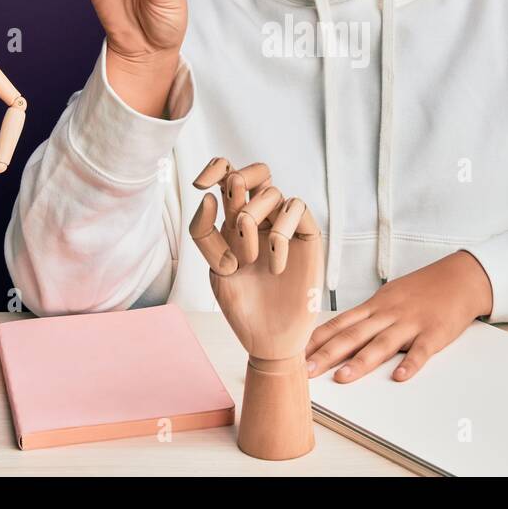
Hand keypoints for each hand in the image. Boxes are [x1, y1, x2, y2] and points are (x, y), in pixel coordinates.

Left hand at [188, 158, 324, 360]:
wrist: (270, 339)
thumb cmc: (242, 307)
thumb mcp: (216, 269)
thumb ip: (208, 234)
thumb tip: (210, 197)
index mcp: (234, 222)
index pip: (227, 179)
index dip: (215, 169)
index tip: (200, 184)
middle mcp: (261, 219)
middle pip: (254, 173)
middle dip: (239, 181)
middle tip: (231, 212)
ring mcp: (284, 226)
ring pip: (272, 192)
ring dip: (252, 219)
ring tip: (248, 259)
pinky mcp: (307, 236)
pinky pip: (296, 209)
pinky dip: (280, 234)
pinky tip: (275, 265)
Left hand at [304, 250, 493, 382]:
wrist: (459, 278)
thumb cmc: (420, 290)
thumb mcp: (388, 298)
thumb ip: (365, 317)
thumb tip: (337, 334)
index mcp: (374, 307)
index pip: (338, 324)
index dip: (315, 340)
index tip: (294, 354)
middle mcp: (387, 314)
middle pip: (352, 335)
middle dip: (327, 354)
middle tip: (306, 372)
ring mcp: (410, 323)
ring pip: (382, 343)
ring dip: (361, 361)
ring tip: (343, 377)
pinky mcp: (434, 332)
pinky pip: (421, 350)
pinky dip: (410, 363)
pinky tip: (399, 376)